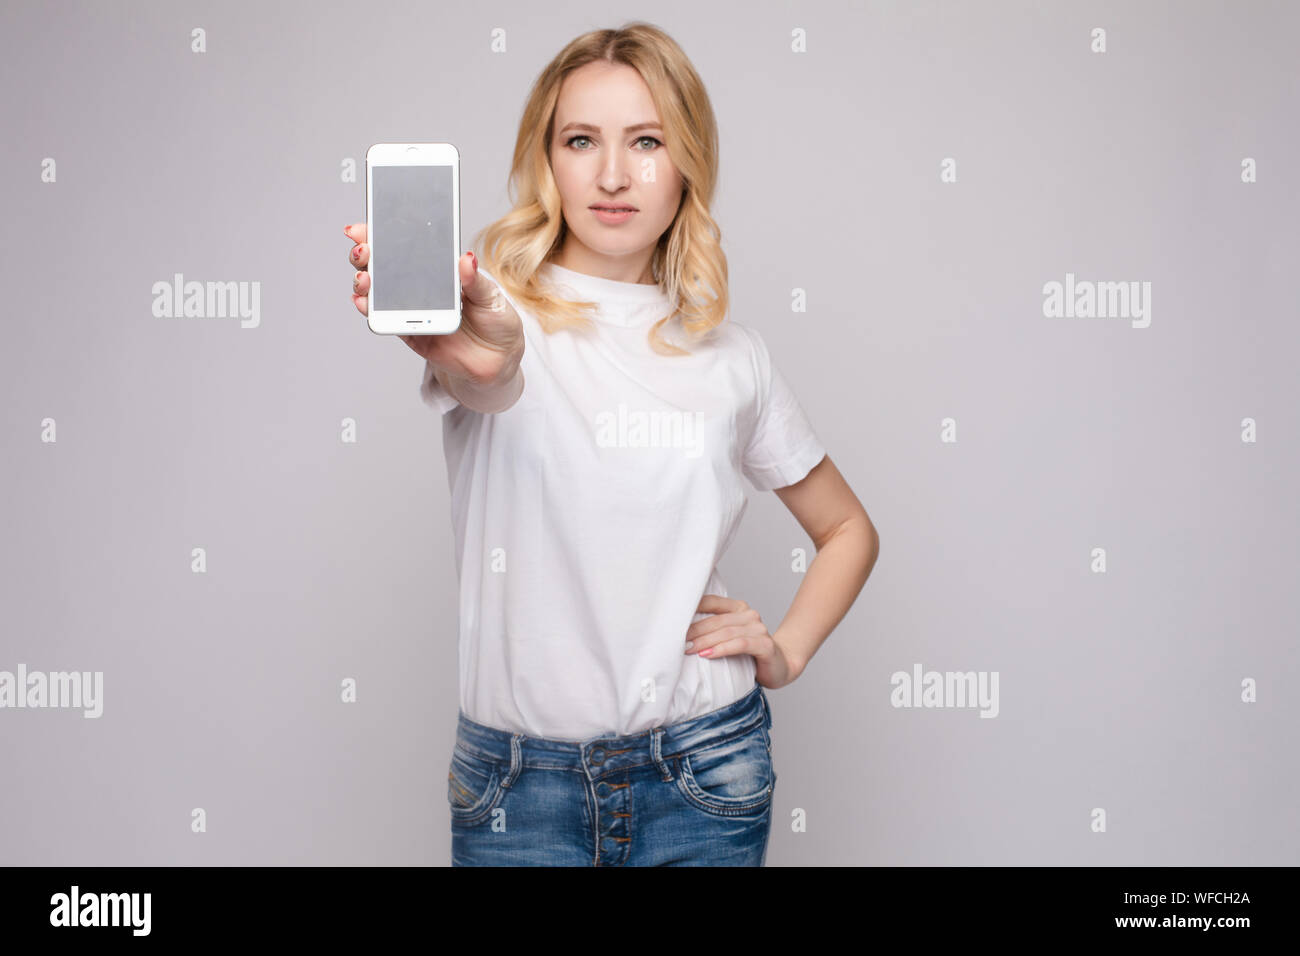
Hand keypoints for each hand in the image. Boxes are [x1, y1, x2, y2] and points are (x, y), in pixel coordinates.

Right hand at [344, 223, 523, 387]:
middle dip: (365, 254)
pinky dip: (370, 311)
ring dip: (364, 282)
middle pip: (382, 265)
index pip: (405, 246)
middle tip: (363, 250)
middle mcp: (419, 287)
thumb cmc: (496, 321)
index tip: (366, 226)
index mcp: (438, 270)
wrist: (499, 360)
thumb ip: (474, 280)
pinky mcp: (409, 333)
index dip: (382, 234)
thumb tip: (466, 258)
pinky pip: (384, 320)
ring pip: (377, 291)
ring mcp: (411, 310)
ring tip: (365, 279)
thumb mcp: (491, 297)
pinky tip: (364, 302)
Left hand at [684, 594, 803, 688]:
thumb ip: (712, 631)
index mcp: (738, 608)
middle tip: (676, 642)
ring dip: (705, 641)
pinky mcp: (765, 645)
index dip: (692, 608)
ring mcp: (759, 629)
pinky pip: (740, 644)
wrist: (780, 667)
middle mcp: (749, 615)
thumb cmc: (749, 654)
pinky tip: (708, 655)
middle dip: (694, 631)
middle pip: (716, 620)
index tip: (673, 618)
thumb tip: (680, 632)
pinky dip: (722, 649)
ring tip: (689, 650)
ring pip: (726, 632)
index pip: (712, 602)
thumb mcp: (728, 639)